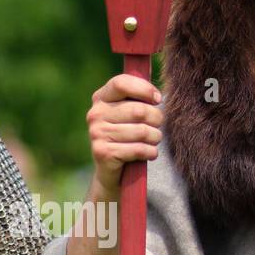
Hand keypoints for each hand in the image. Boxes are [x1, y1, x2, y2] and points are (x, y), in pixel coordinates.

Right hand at [86, 72, 161, 197]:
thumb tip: (158, 96)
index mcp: (101, 98)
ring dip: (155, 137)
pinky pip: (138, 149)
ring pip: (141, 131)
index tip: (157, 99)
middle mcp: (95, 114)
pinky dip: (150, 152)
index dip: (144, 89)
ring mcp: (97, 134)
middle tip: (158, 126)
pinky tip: (150, 153)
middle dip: (157, 119)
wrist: (112, 171)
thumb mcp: (129, 113)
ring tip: (154, 140)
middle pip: (138, 110)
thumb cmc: (127, 136)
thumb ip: (139, 98)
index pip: (121, 83)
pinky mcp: (103, 153)